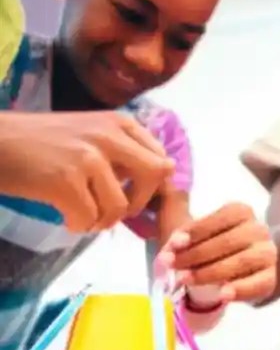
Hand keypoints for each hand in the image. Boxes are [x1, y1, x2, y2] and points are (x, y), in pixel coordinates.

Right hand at [0, 111, 173, 231]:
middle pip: (155, 177)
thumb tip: (170, 169)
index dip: (150, 185)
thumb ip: (125, 149)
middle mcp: (109, 136)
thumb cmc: (39, 141)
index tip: (129, 195)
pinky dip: (79, 226)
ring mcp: (88, 158)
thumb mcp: (89, 133)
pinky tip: (67, 219)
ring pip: (119, 206)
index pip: (160, 158)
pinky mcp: (65, 181)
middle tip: (113, 210)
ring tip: (84, 217)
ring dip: (103, 221)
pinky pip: (89, 218)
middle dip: (138, 203)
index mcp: (119, 123)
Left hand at [160, 203, 277, 304]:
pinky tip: (223, 295)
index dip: (198, 230)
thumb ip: (182, 239)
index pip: (223, 217)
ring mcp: (268, 254)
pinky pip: (258, 284)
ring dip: (210, 272)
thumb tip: (170, 249)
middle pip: (230, 240)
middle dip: (197, 254)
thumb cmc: (212, 247)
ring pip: (242, 261)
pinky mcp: (271, 278)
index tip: (174, 243)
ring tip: (186, 280)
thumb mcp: (196, 236)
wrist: (237, 269)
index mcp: (242, 212)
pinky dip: (240, 289)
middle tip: (172, 265)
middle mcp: (259, 230)